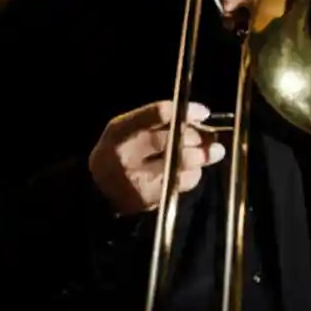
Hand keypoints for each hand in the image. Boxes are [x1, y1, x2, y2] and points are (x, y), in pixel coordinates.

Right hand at [88, 100, 225, 215]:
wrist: (97, 192)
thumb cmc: (116, 153)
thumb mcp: (125, 129)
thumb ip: (155, 121)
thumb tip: (197, 119)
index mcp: (120, 132)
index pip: (159, 114)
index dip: (186, 111)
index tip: (203, 112)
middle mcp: (127, 155)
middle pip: (173, 139)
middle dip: (197, 136)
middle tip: (210, 135)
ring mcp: (138, 179)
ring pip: (181, 162)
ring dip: (202, 156)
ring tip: (213, 151)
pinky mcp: (149, 198)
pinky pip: (181, 183)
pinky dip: (193, 174)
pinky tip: (193, 170)